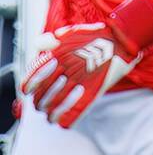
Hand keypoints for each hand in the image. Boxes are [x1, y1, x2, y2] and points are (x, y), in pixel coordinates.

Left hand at [20, 0, 152, 127]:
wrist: (123, 39)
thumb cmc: (99, 35)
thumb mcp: (74, 31)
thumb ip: (54, 38)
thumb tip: (38, 44)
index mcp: (61, 54)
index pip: (37, 74)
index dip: (29, 85)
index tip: (27, 90)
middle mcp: (68, 68)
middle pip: (44, 92)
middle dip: (39, 101)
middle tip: (39, 105)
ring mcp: (81, 80)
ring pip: (57, 103)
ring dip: (49, 112)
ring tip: (48, 116)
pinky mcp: (94, 90)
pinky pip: (76, 109)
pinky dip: (66, 118)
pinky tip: (61, 123)